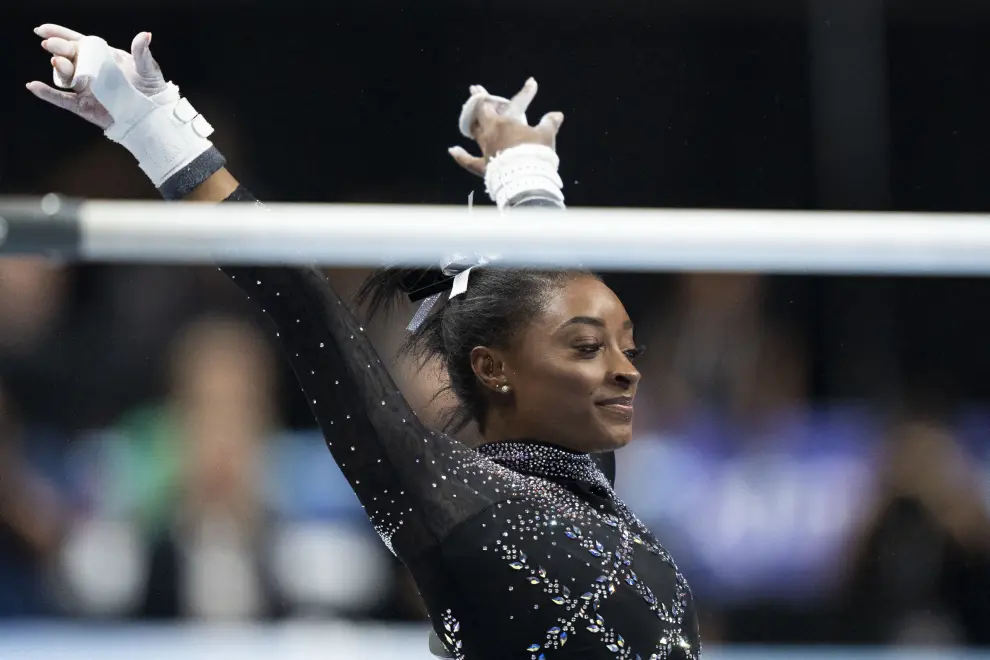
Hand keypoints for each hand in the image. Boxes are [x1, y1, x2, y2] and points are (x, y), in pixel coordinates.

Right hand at [26, 24, 166, 129]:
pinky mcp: (83, 106)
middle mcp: (89, 70)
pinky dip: (47, 94)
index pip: (76, 42)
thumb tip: (145, 35)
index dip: (59, 34)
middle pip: (68, 56)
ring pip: (65, 76)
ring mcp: (85, 88)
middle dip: (59, 49)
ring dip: (59, 68)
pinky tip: (33, 86)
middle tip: (52, 44)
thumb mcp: (147, 69)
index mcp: (100, 56)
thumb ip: (142, 53)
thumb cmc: (151, 89)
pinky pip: (62, 99)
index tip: (43, 30)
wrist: (154, 115)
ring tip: (57, 62)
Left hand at [449, 78, 563, 176]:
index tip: (531, 82)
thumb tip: (557, 115)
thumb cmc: (536, 153)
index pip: (516, 102)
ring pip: (474, 131)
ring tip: (468, 115)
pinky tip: (452, 150)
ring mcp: (485, 149)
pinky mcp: (482, 166)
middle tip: (476, 88)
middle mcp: (491, 133)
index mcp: (506, 122)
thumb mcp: (546, 135)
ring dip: (471, 122)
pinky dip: (460, 156)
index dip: (526, 92)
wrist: (526, 177)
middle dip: (480, 99)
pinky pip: (468, 160)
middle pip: (482, 112)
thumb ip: (549, 123)